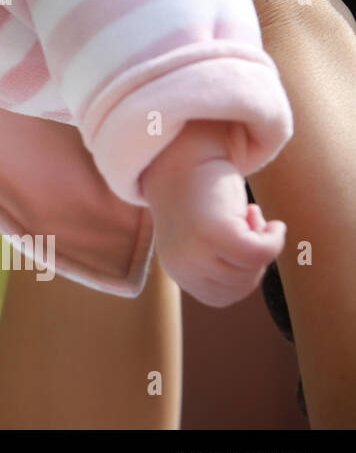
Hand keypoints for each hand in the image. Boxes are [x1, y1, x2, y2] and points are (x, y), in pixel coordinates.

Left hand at [140, 121, 285, 307]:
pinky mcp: (213, 234)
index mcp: (178, 272)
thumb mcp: (204, 241)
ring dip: (260, 239)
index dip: (241, 271)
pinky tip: (263, 215)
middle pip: (242, 285)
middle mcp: (181, 267)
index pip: (224, 297)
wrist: (181, 155)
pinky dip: (273, 236)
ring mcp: (195, 252)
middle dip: (253, 256)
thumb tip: (248, 277)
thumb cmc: (199, 196)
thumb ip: (219, 265)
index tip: (236, 240)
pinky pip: (262, 252)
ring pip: (253, 268)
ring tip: (242, 213)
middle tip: (241, 221)